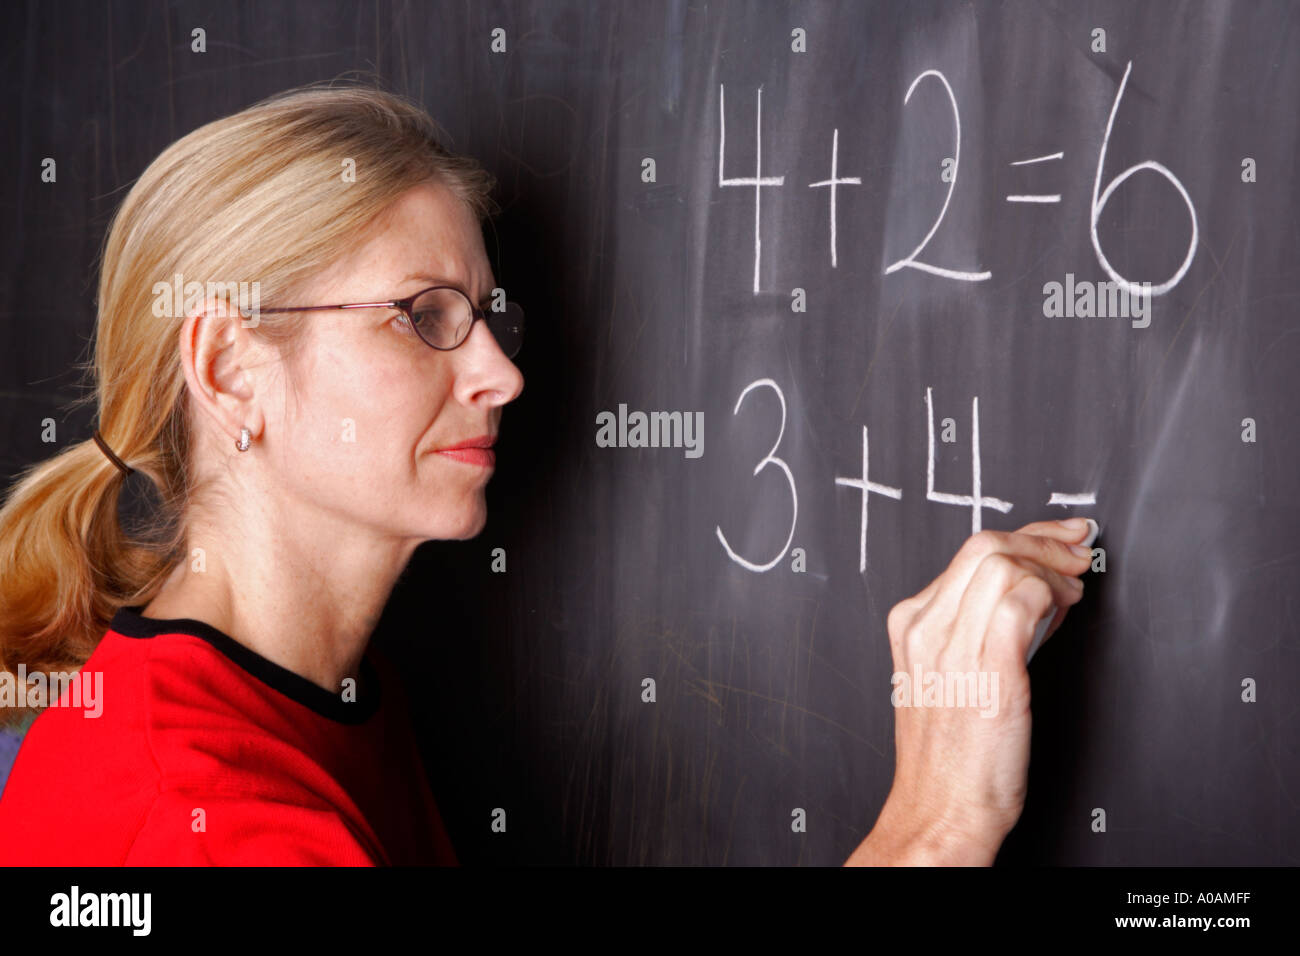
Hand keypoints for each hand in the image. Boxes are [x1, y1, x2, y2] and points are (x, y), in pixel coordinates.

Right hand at [846, 517, 1093, 864]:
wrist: (942, 809)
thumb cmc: (951, 758)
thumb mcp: (951, 677)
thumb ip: (982, 629)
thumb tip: (1037, 592)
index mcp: (912, 624)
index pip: (970, 552)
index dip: (1025, 537)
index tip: (1057, 540)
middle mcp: (926, 627)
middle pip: (984, 544)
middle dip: (1042, 540)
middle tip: (1076, 555)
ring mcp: (952, 644)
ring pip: (1002, 562)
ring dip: (1050, 567)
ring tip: (1073, 592)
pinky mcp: (987, 666)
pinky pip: (1021, 598)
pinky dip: (1051, 593)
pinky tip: (1066, 610)